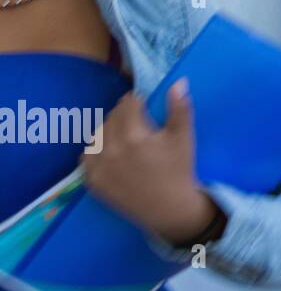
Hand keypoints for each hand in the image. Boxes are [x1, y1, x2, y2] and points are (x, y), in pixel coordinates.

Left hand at [82, 81, 223, 245]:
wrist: (168, 208)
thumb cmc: (178, 170)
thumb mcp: (184, 138)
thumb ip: (180, 108)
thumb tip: (178, 82)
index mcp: (135, 136)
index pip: (127, 105)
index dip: (137, 101)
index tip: (144, 105)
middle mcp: (112, 150)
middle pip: (111, 118)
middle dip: (123, 114)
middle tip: (138, 121)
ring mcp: (99, 167)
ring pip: (97, 135)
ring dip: (108, 130)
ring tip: (124, 136)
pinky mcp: (93, 181)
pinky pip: (86, 156)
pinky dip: (96, 150)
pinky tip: (111, 153)